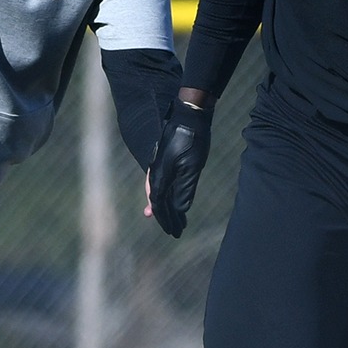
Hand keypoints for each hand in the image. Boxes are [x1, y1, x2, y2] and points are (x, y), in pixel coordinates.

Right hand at [146, 98, 211, 238]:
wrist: (188, 115)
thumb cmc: (192, 141)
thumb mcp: (192, 168)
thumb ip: (185, 190)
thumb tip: (180, 209)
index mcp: (160, 177)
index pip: (160, 205)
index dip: (167, 220)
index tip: (174, 232)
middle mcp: (155, 172)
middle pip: (158, 200)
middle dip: (166, 216)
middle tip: (174, 230)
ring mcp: (158, 165)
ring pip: (158, 191)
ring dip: (164, 205)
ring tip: (168, 217)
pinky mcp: (165, 159)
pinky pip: (161, 182)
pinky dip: (165, 193)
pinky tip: (169, 194)